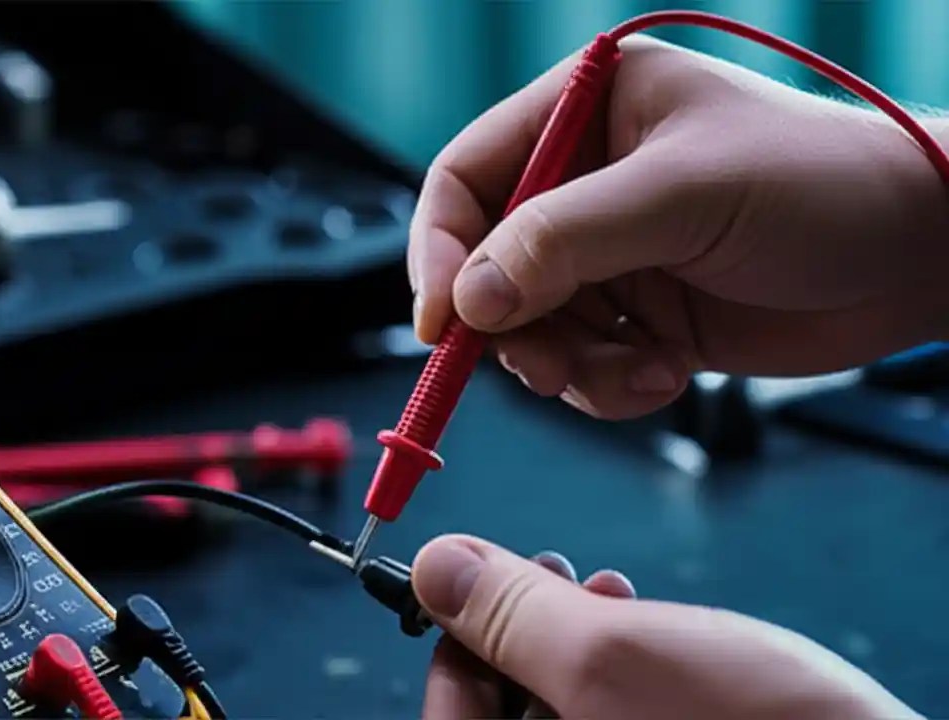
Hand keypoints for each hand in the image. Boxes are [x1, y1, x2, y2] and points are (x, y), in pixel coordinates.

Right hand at [408, 35, 948, 418]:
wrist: (916, 258)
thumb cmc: (820, 185)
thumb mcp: (682, 196)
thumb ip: (565, 239)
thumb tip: (468, 296)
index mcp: (584, 112)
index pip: (468, 177)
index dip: (440, 249)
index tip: (440, 320)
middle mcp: (585, 182)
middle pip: (486, 265)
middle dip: (512, 327)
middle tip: (546, 366)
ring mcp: (610, 253)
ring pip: (530, 328)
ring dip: (569, 366)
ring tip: (634, 369)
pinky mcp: (638, 314)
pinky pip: (579, 364)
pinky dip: (608, 385)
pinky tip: (665, 375)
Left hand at [412, 535, 916, 718]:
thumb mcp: (610, 656)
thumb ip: (509, 614)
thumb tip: (439, 566)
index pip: (448, 718)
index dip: (447, 644)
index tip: (465, 590)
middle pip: (503, 715)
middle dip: (518, 634)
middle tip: (544, 576)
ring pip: (564, 711)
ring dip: (570, 642)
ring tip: (604, 590)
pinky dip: (618, 671)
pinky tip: (647, 628)